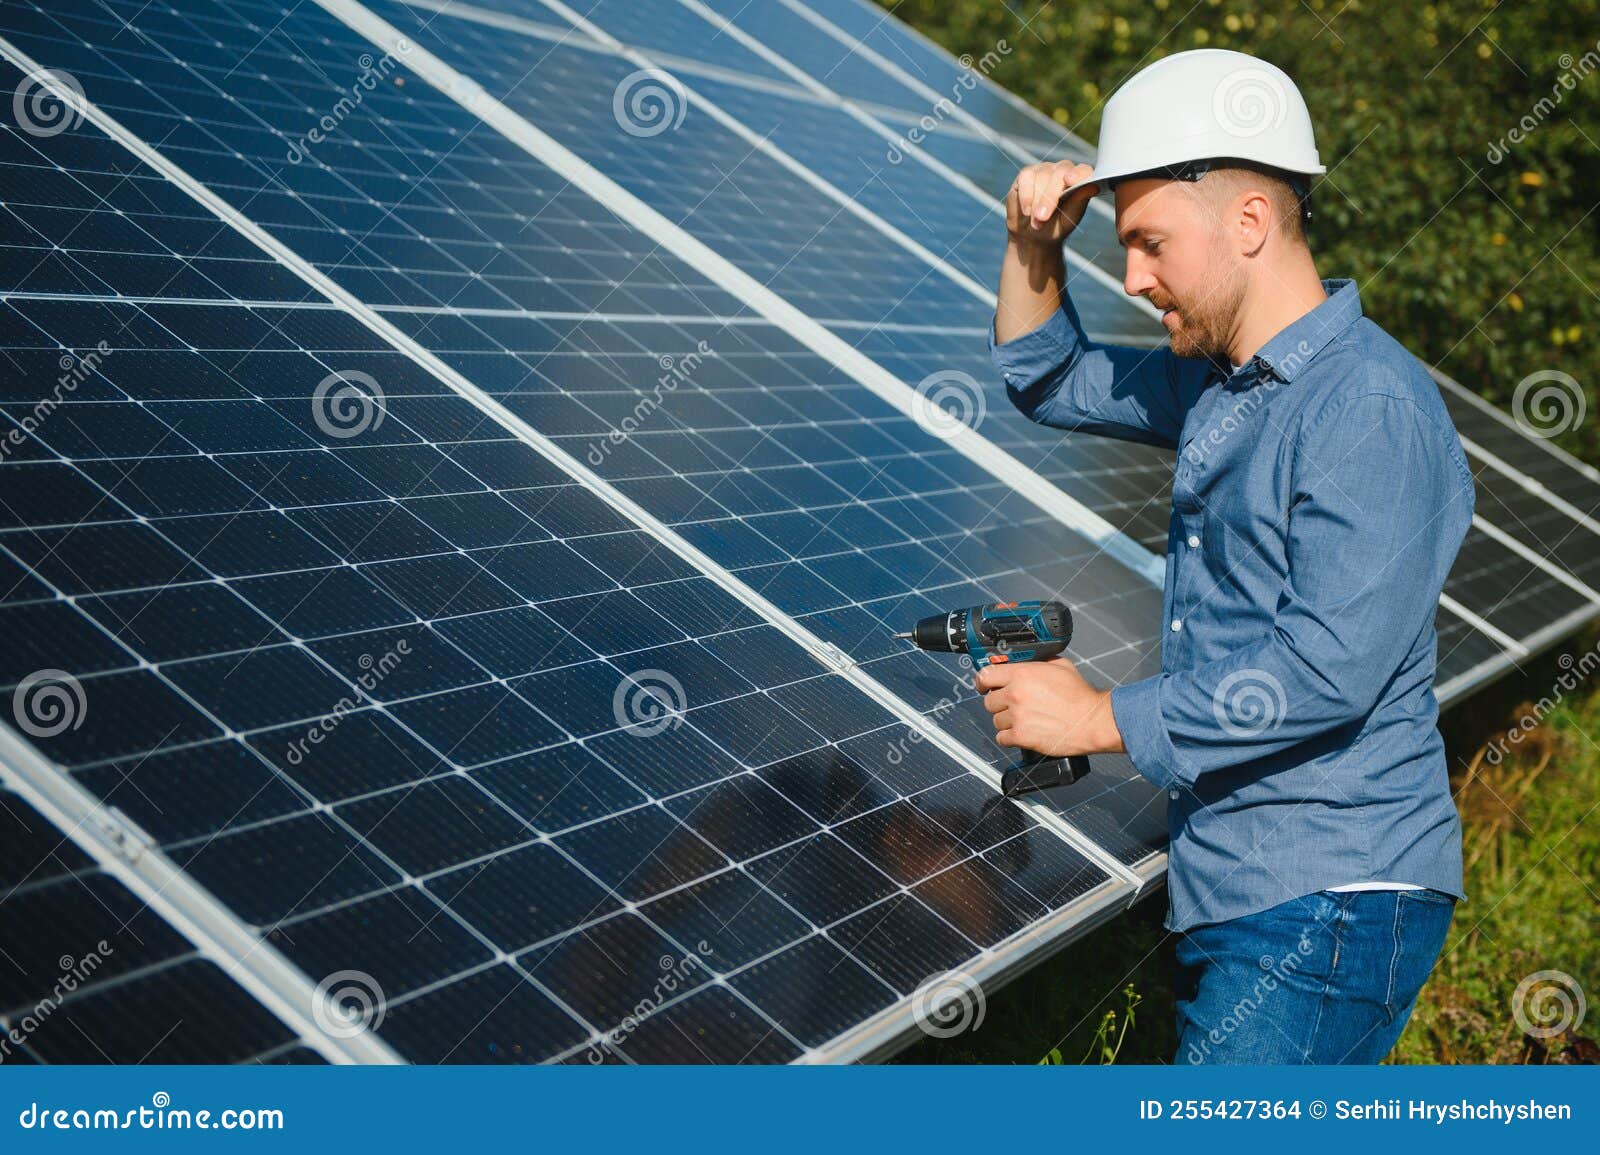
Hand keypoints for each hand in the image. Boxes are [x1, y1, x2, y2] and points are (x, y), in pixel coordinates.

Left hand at [974, 657, 1124, 757]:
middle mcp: (1015, 693)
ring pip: (996, 720)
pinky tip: (1022, 733)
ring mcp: (1017, 716)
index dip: (983, 682)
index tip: (984, 686)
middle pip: (989, 700)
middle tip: (1013, 705)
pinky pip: (1002, 738)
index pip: (985, 675)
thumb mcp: (1060, 666)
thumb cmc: (1080, 696)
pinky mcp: (1021, 736)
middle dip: (999, 703)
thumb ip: (1038, 662)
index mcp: (1022, 673)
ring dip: (1006, 721)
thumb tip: (1027, 661)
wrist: (1092, 721)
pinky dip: (1009, 738)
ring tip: (1024, 720)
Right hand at [1004, 161, 1098, 245]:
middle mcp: (1064, 171)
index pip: (1083, 171)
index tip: (1070, 181)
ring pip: (1042, 176)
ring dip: (1037, 201)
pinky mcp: (1027, 173)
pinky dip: (1026, 196)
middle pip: (1060, 173)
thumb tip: (1092, 187)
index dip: (1078, 174)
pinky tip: (1027, 210)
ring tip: (1036, 221)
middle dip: (1050, 196)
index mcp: (1080, 181)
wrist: (1032, 235)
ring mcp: (1045, 170)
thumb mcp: (1068, 220)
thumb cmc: (1055, 227)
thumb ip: (1079, 202)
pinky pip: (1026, 177)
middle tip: (1042, 217)